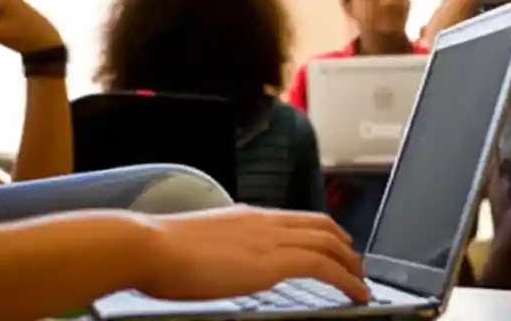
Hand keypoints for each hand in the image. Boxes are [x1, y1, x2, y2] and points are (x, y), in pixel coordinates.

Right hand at [139, 206, 367, 302]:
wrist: (149, 246)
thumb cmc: (159, 251)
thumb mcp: (200, 244)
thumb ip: (221, 248)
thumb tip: (223, 261)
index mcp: (248, 217)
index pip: (298, 219)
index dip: (324, 231)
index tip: (335, 244)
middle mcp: (265, 222)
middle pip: (321, 227)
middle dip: (344, 246)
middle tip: (356, 264)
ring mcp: (270, 239)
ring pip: (328, 244)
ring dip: (351, 264)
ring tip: (362, 282)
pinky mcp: (271, 262)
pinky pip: (323, 266)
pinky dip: (346, 279)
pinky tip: (355, 294)